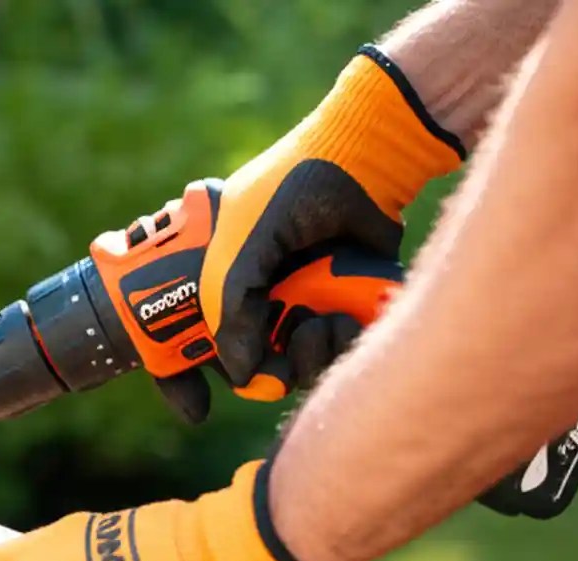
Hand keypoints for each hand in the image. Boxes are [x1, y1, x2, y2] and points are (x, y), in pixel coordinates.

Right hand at [199, 44, 464, 387]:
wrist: (362, 158)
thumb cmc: (289, 192)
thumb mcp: (240, 249)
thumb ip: (230, 311)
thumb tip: (242, 376)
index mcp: (232, 282)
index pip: (215, 344)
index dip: (216, 370)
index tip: (231, 384)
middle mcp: (270, 296)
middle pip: (265, 364)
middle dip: (276, 369)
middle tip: (287, 353)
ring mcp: (314, 301)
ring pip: (308, 362)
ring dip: (313, 355)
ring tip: (325, 324)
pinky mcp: (356, 302)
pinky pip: (349, 345)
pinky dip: (347, 342)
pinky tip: (346, 319)